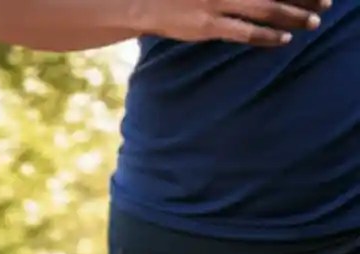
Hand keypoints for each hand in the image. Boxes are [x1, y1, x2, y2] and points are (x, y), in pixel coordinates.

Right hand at [138, 0, 330, 46]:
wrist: (141, 2)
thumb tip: (257, 1)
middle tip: (326, 4)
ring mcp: (216, 3)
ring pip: (265, 9)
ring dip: (293, 15)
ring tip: (313, 21)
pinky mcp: (207, 25)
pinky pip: (244, 32)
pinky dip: (267, 35)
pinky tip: (284, 38)